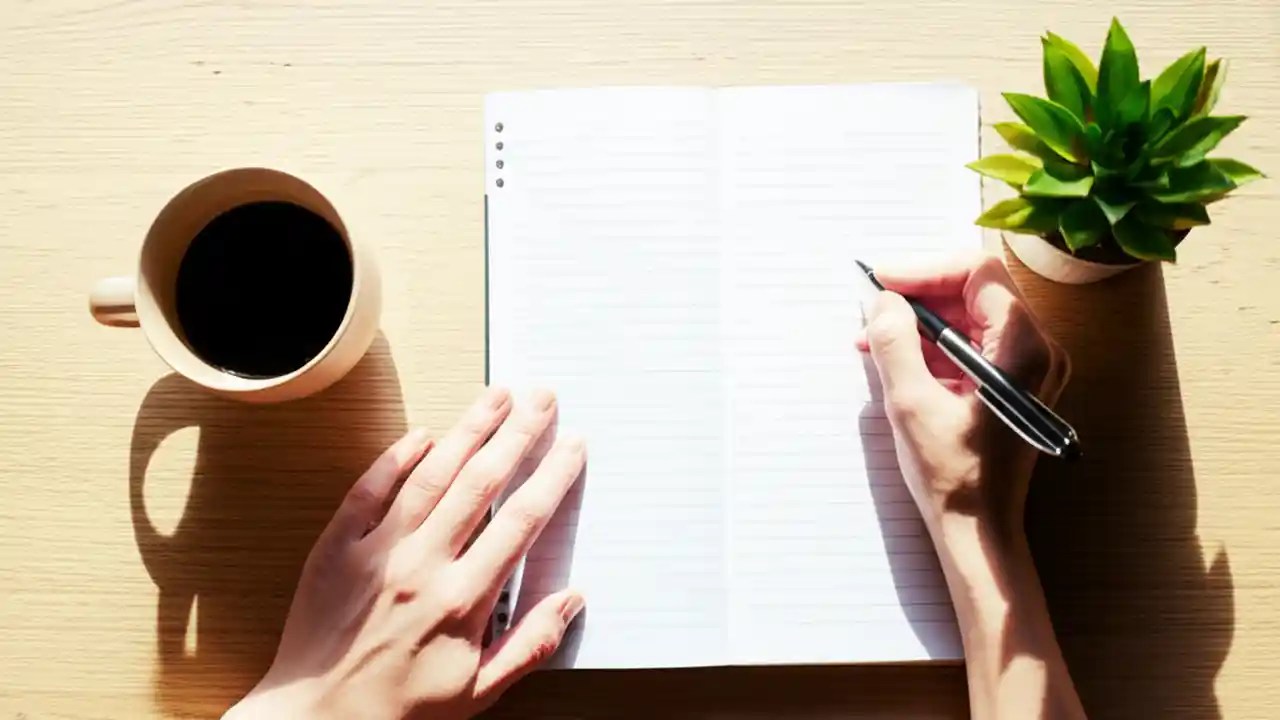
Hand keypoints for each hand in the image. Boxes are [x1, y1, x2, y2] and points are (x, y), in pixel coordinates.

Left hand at [225, 387, 585, 719]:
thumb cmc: (399, 712)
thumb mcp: (478, 692)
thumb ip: (530, 644)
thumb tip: (572, 600)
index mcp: (463, 600)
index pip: (521, 522)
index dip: (552, 477)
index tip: (571, 445)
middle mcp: (422, 565)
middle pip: (481, 483)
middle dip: (517, 434)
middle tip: (541, 398)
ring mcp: (377, 551)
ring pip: (431, 475)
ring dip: (467, 431)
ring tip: (495, 397)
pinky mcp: (337, 548)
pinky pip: (369, 491)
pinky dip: (396, 458)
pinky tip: (423, 434)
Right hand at [859, 254, 1069, 543]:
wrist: (979, 530)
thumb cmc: (952, 476)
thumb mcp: (910, 403)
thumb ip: (894, 342)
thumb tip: (883, 300)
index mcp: (1024, 349)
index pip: (977, 273)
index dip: (925, 271)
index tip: (883, 282)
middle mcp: (1040, 350)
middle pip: (977, 291)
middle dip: (920, 296)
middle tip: (874, 310)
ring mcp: (1032, 368)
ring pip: (972, 316)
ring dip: (923, 321)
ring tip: (874, 339)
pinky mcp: (1017, 384)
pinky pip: (975, 344)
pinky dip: (936, 345)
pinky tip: (898, 360)